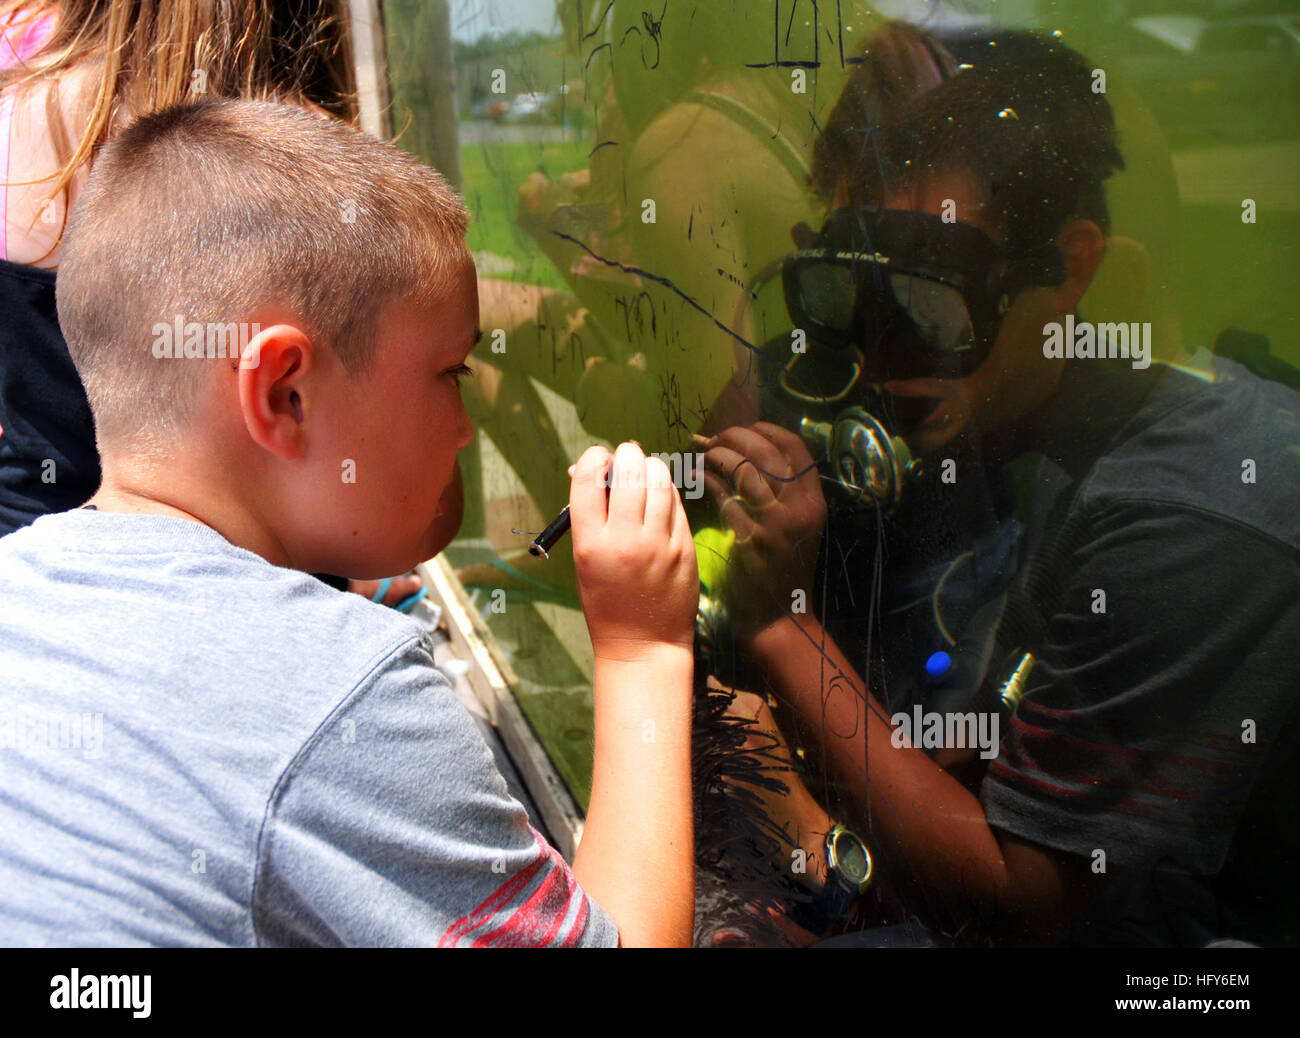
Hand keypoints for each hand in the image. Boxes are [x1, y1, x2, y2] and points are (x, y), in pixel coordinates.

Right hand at [570, 442, 698, 662]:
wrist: (643, 644)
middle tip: (626, 454)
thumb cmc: (606, 601)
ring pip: (659, 480)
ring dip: (650, 466)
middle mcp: (625, 540)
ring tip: (645, 469)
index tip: (597, 458)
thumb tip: (587, 469)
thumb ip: (588, 516)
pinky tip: (660, 493)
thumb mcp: (585, 560)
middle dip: (626, 454)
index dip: (593, 458)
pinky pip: (676, 504)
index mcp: (590, 544)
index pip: (590, 481)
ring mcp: (659, 544)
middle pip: (629, 472)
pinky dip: (667, 490)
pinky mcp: (684, 548)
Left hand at [700, 422, 826, 636]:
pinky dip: (707, 482)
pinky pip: (725, 497)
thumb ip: (785, 493)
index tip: (745, 429)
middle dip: (736, 437)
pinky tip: (696, 480)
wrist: (778, 617)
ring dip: (719, 456)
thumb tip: (752, 450)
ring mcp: (776, 525)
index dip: (767, 430)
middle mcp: (800, 509)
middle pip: (767, 451)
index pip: (795, 447)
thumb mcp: (798, 526)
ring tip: (705, 456)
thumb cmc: (782, 569)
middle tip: (714, 440)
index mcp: (814, 501)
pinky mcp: (750, 540)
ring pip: (745, 469)